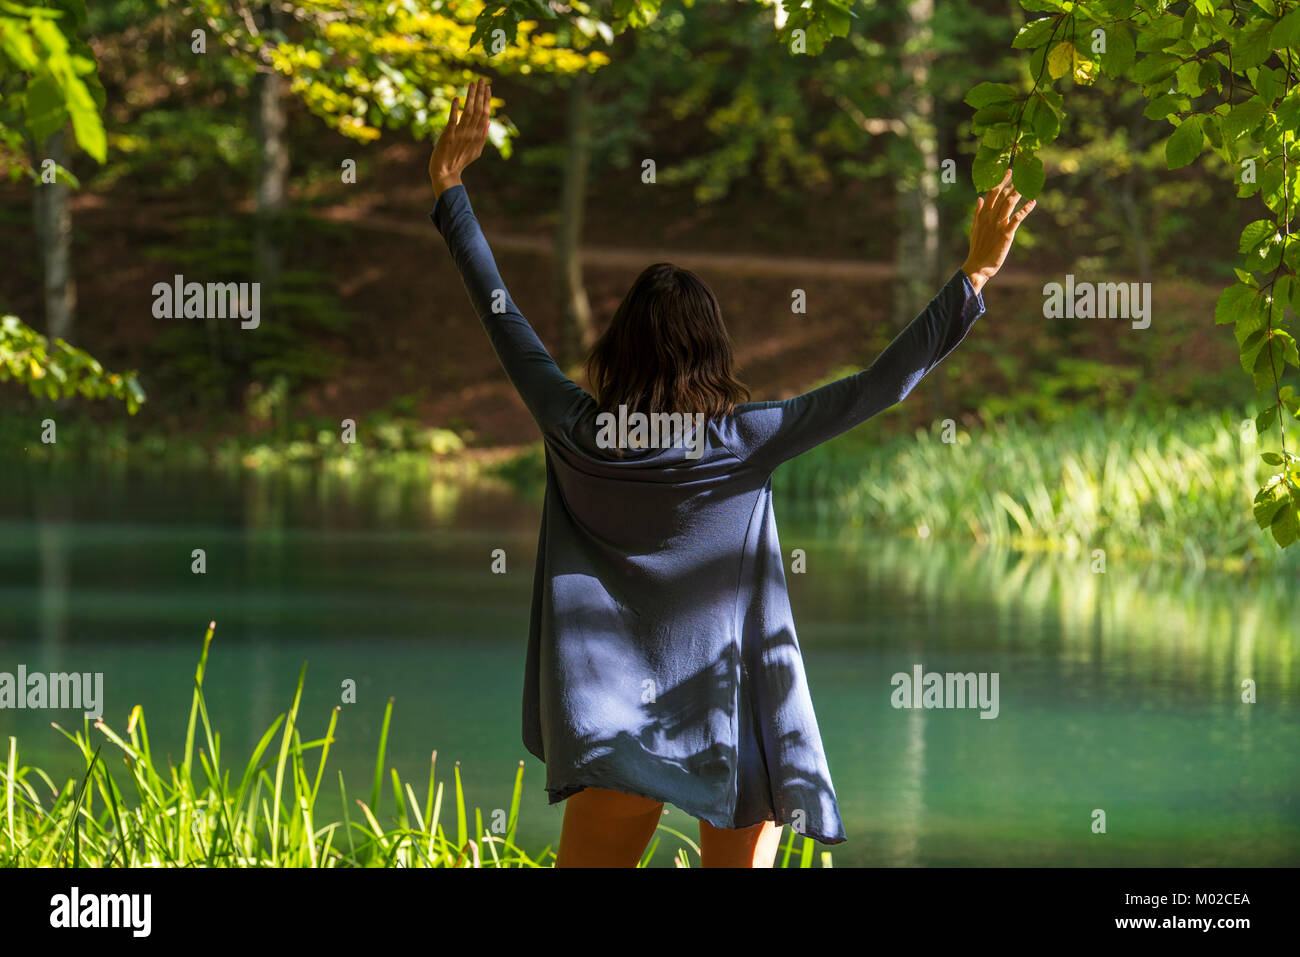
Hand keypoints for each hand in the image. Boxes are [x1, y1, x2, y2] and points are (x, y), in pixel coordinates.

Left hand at [429, 77, 491, 196]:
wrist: (446, 173)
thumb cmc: (460, 161)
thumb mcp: (476, 151)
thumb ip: (483, 136)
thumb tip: (488, 121)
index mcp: (479, 137)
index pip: (485, 114)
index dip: (486, 100)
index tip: (488, 87)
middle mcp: (471, 134)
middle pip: (478, 110)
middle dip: (480, 94)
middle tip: (482, 79)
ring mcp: (460, 134)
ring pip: (468, 112)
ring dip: (470, 96)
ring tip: (472, 83)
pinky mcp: (448, 135)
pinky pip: (453, 119)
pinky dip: (455, 108)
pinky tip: (457, 98)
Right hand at [961, 168, 1035, 294]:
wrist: (978, 265)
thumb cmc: (977, 248)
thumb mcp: (975, 228)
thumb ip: (977, 213)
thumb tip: (979, 198)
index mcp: (982, 215)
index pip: (991, 193)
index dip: (1000, 181)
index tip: (1007, 171)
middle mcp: (990, 217)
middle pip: (1001, 195)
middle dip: (1010, 182)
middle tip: (1020, 172)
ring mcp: (998, 225)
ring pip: (1009, 203)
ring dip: (1018, 192)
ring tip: (1027, 183)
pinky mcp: (1006, 234)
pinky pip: (1017, 218)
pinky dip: (1025, 210)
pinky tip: (1032, 202)